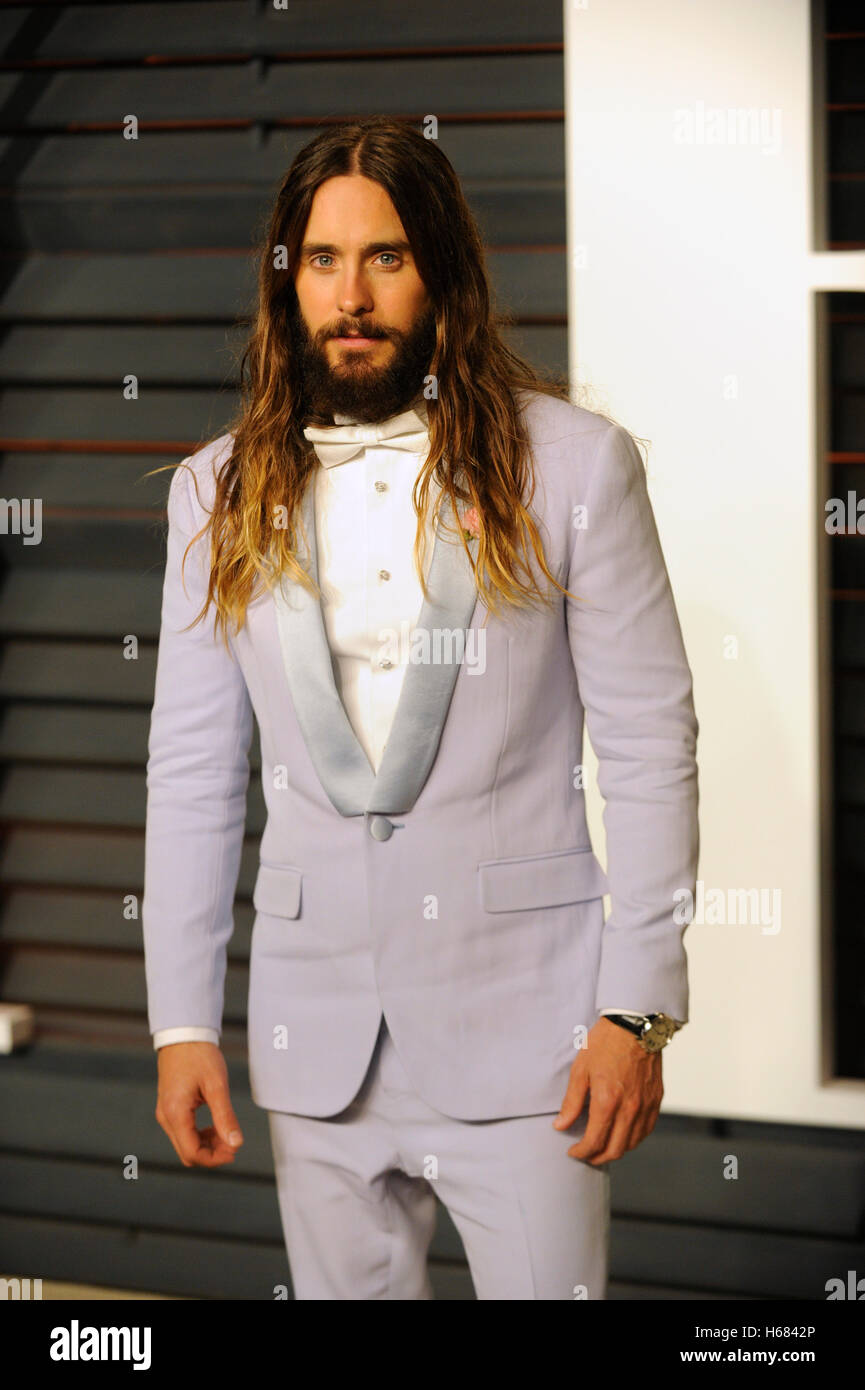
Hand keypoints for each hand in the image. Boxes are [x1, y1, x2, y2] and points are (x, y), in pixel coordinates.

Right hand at [156, 1041, 243, 1167]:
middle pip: (187, 1152)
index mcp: (175, 1113)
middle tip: (234, 1142)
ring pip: (185, 1144)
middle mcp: (166, 1117)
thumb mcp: (217, 1086)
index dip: (215, 1158)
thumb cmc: (199, 1055)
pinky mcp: (169, 1108)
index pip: (192, 1153)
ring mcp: (166, 1113)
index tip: (235, 1151)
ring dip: (207, 1144)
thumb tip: (236, 1144)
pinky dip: (200, 1134)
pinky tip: (216, 1126)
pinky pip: (183, 1132)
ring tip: (227, 1132)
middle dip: (212, 1153)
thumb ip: (225, 1117)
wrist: (184, 1034)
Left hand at [553, 1016, 662, 1164]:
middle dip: (597, 1157)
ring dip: (615, 1151)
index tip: (572, 1152)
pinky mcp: (656, 1101)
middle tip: (585, 1154)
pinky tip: (622, 1136)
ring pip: (632, 1144)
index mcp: (608, 1101)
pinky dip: (633, 1140)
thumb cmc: (605, 1043)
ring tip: (602, 1147)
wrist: (635, 1025)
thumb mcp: (580, 1069)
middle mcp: (629, 1108)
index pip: (594, 1141)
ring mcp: (645, 1106)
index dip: (581, 1152)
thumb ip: (572, 1102)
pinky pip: (646, 1131)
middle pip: (614, 1150)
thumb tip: (560, 1126)